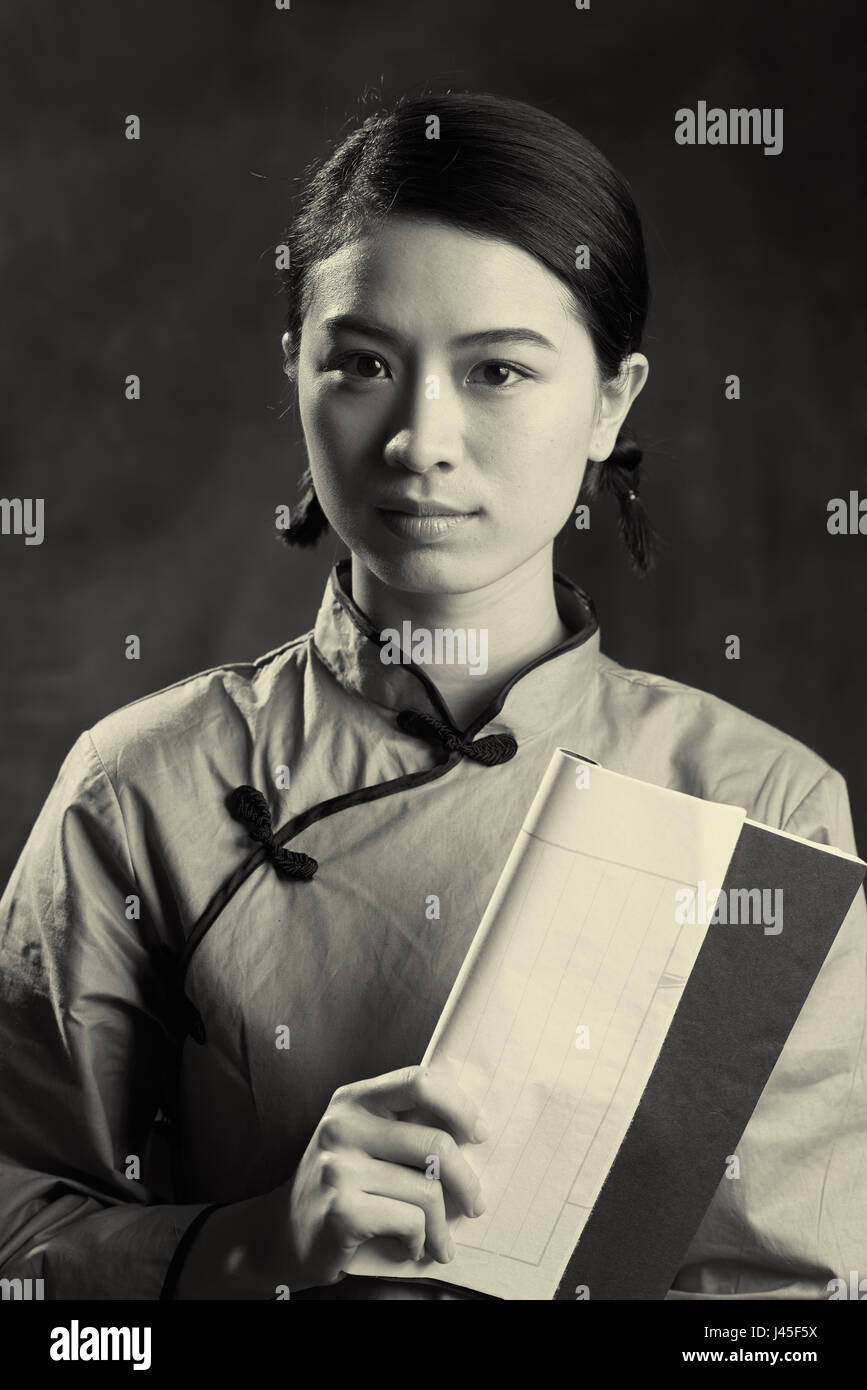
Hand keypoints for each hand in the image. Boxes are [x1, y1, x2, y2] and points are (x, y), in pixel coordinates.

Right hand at [264, 1062, 487, 1291]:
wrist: (279, 1235)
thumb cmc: (339, 1186)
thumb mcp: (361, 1140)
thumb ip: (401, 1125)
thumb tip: (472, 1129)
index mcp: (354, 1099)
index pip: (419, 1081)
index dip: (458, 1104)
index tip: (477, 1133)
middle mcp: (343, 1125)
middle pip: (435, 1141)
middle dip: (466, 1180)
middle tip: (474, 1203)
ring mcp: (339, 1167)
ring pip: (427, 1190)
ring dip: (443, 1225)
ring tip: (441, 1239)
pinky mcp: (341, 1209)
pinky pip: (409, 1222)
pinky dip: (420, 1240)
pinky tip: (411, 1247)